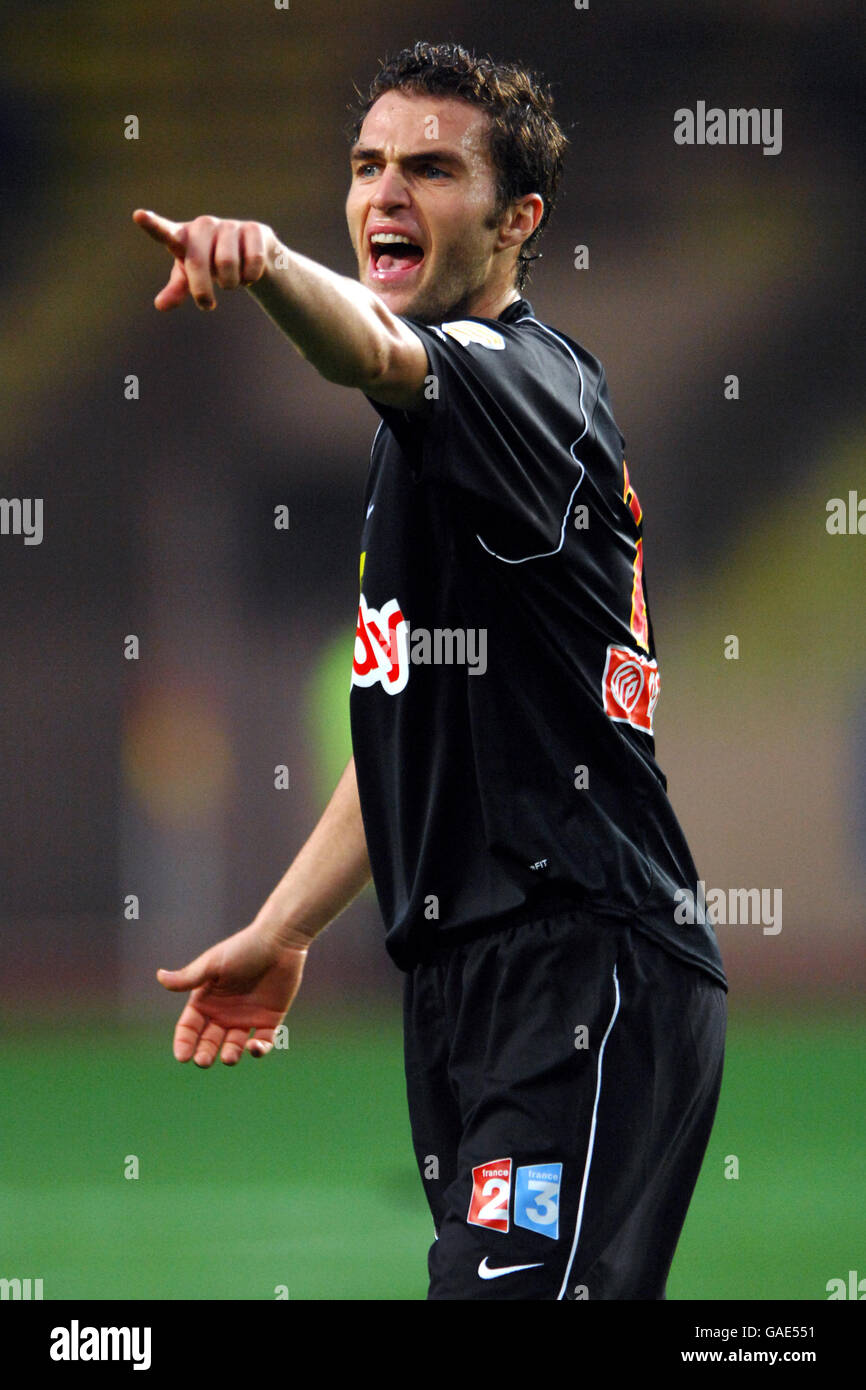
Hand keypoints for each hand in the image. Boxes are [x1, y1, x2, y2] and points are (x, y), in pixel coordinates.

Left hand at [132, 209, 274, 310]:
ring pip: (227, 264)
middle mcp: (203, 226)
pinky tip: (249, 274)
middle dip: (202, 290)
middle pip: (198, 262)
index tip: (138, 216)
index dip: (152, 225)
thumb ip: (176, 289)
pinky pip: (252, 261)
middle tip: (206, 305)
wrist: (251, 254)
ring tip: (231, 281)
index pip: (165, 232)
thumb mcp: (191, 278)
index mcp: (183, 238)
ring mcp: (229, 225)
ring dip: (230, 283)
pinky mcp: (254, 229)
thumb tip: (161, 305)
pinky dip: (250, 277)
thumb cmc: (211, 265)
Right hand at [156, 920, 309, 1066]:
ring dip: (230, 1054)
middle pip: (209, 1042)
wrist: (279, 942)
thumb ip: (189, 977)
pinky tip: (254, 1047)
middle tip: (203, 1060)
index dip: (184, 1042)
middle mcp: (224, 1012)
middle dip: (205, 1053)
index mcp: (206, 1000)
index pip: (189, 1027)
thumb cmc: (243, 949)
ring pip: (234, 1046)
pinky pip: (263, 1043)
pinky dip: (259, 1050)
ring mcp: (246, 1018)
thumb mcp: (213, 964)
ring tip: (228, 1057)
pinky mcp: (269, 1020)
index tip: (183, 1056)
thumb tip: (160, 977)